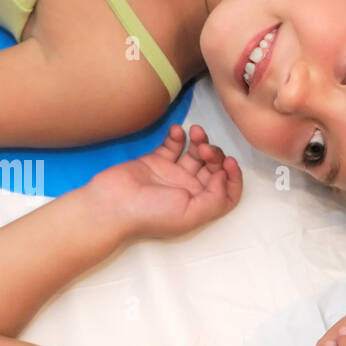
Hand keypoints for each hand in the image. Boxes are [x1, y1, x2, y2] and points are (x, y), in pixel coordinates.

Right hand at [87, 124, 242, 239]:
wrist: (112, 204)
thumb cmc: (150, 214)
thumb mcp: (192, 214)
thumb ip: (216, 198)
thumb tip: (223, 178)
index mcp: (200, 205)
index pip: (227, 191)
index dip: (234, 178)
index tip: (229, 163)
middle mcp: (189, 190)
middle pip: (213, 169)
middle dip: (215, 155)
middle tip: (204, 149)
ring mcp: (172, 175)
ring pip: (196, 153)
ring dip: (201, 140)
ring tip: (195, 133)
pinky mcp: (155, 161)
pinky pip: (173, 145)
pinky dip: (178, 136)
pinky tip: (176, 131)